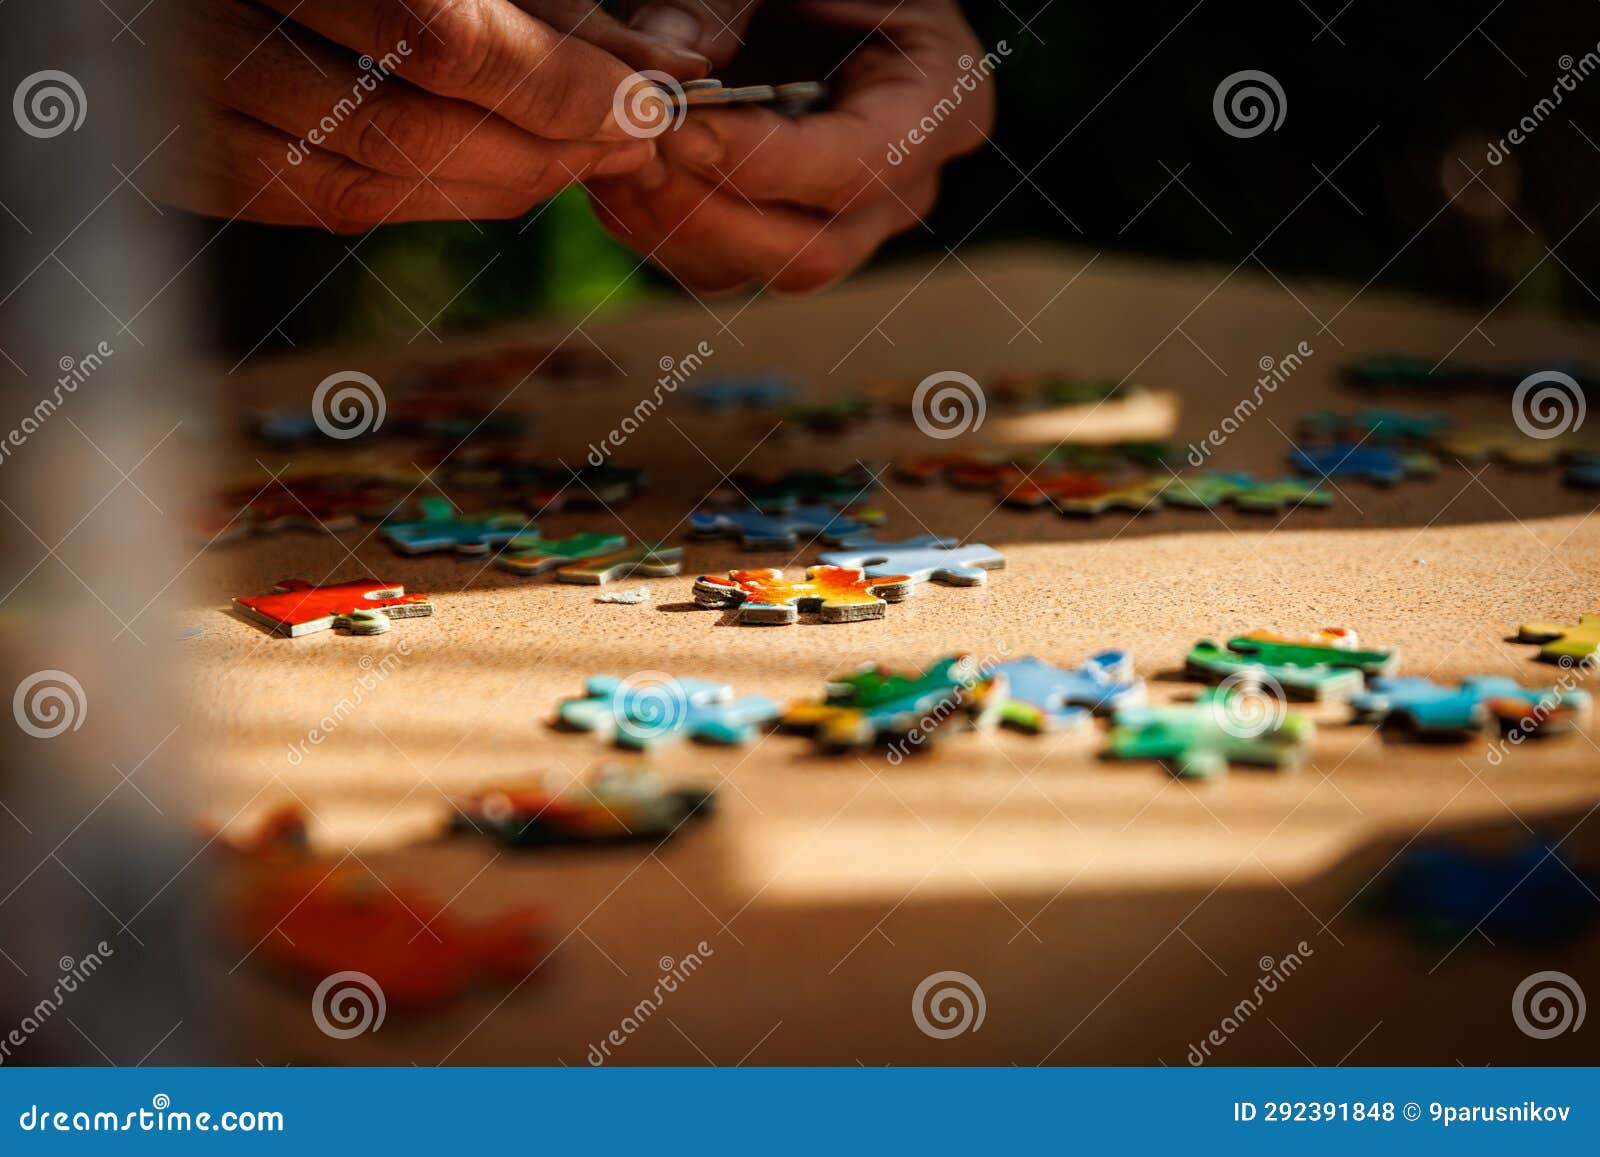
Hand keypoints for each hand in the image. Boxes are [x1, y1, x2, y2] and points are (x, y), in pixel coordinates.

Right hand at [151, 0, 712, 230]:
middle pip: (413, 132)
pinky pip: (321, 206)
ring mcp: (185, 104)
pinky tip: (494, 179)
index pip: (450, 42)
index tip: (648, 102)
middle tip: (629, 140)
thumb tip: (652, 65)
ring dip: (499, 188)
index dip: (562, 87)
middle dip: (545, 150)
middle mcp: (215, 31)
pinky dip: (423, 200)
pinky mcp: (184, 160)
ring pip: (369, 186)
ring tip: (578, 160)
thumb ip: (538, 3)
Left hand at [586, 0, 994, 291]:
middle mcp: (904, 188)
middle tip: (634, 150)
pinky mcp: (784, 236)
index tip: (678, 129)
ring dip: (670, 223)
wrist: (812, 0)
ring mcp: (846, 224)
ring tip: (613, 155)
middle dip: (710, 209)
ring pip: (756, 268)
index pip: (856, 168)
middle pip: (811, 249)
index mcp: (941, 103)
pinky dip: (658, 226)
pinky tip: (618, 171)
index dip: (760, 162)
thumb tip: (656, 66)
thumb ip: (718, 3)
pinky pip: (719, 263)